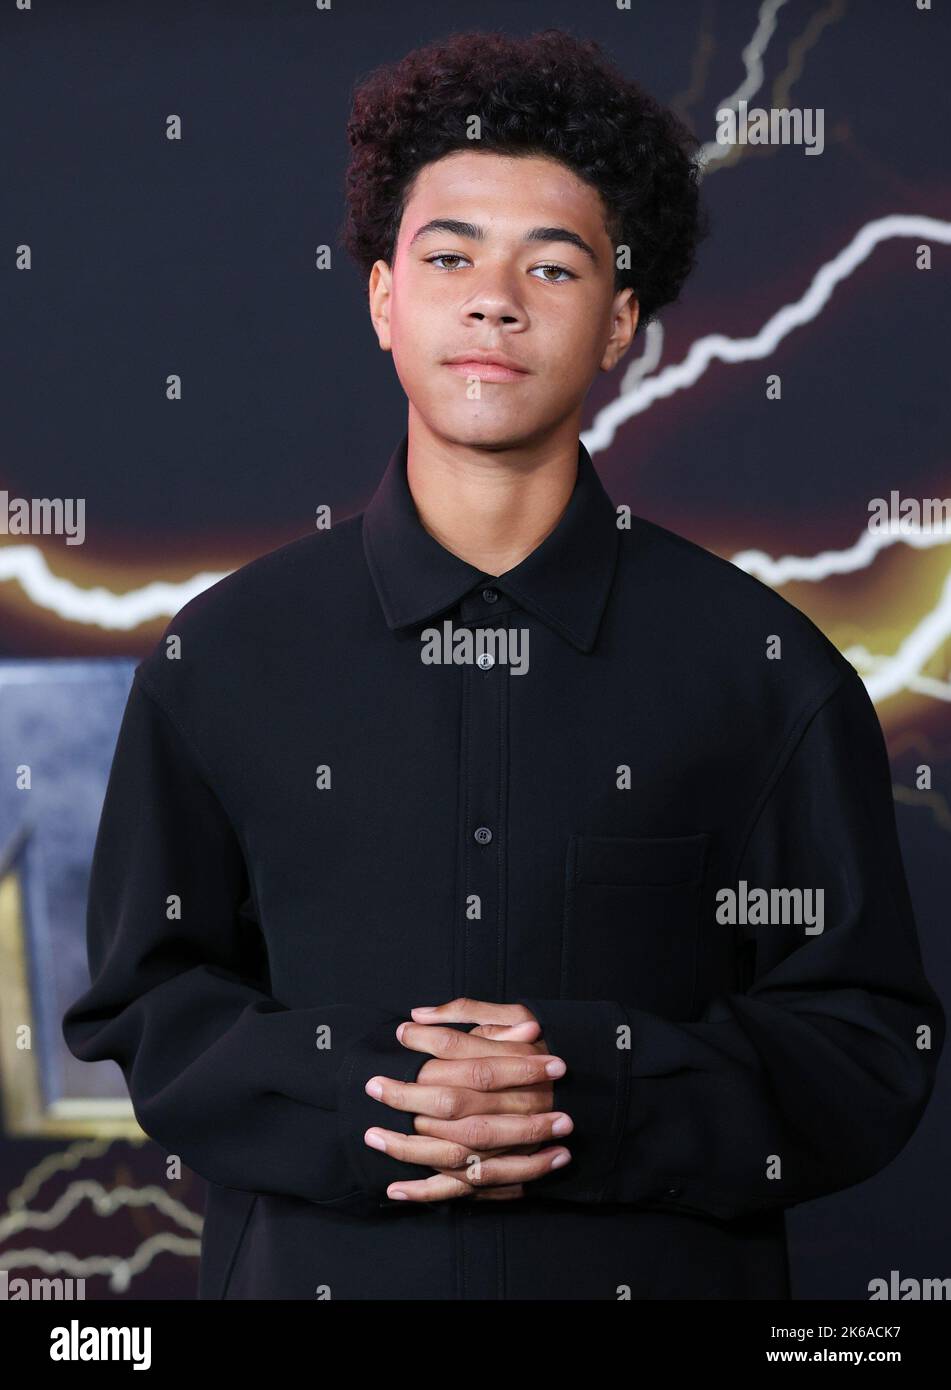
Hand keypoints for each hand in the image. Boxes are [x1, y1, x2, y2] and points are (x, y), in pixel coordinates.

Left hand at [363, 997, 571, 1201]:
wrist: (584, 1097)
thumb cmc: (538, 1051)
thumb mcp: (516, 1015)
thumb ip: (469, 1011)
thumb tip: (420, 1014)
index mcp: (511, 1063)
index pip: (461, 1051)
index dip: (427, 1041)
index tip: (398, 1033)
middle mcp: (507, 1104)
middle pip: (450, 1100)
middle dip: (406, 1095)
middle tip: (372, 1085)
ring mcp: (504, 1143)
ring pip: (451, 1147)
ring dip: (408, 1146)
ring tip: (372, 1135)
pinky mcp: (500, 1172)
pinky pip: (461, 1186)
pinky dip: (427, 1191)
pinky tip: (395, 1189)